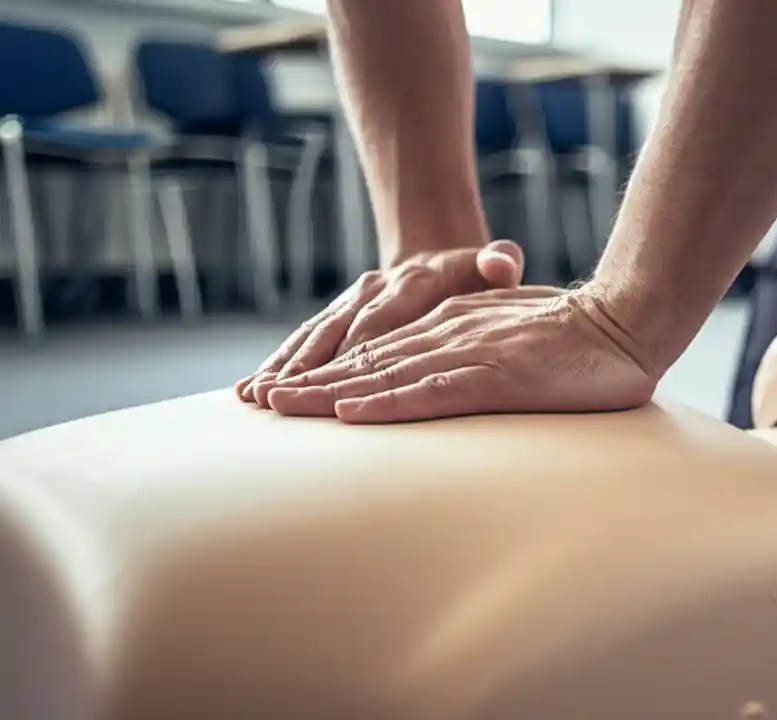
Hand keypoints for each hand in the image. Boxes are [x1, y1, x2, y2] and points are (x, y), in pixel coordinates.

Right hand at [236, 240, 522, 406]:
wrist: (440, 251)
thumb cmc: (474, 273)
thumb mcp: (493, 263)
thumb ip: (499, 262)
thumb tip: (502, 264)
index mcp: (412, 281)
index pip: (383, 317)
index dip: (360, 346)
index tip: (340, 377)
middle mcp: (373, 289)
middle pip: (337, 330)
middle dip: (308, 365)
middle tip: (278, 395)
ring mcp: (350, 302)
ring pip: (312, 336)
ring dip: (283, 367)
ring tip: (255, 396)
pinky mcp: (336, 316)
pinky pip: (303, 342)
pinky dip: (278, 365)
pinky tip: (250, 391)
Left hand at [262, 285, 657, 422]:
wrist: (630, 321)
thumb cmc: (579, 333)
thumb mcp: (517, 332)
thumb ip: (481, 342)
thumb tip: (454, 365)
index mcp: (456, 324)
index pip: (381, 351)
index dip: (331, 371)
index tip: (289, 390)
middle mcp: (453, 333)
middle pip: (368, 361)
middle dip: (312, 383)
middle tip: (260, 402)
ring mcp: (472, 353)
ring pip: (387, 375)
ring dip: (331, 393)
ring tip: (283, 407)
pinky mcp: (497, 376)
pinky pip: (432, 391)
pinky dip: (387, 403)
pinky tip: (353, 412)